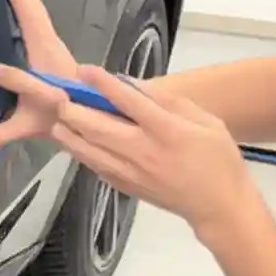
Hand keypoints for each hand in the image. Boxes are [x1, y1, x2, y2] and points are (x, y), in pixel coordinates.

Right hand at [0, 0, 79, 161]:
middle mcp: (51, 48)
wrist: (90, 115)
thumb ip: (0, 135)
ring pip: (38, 11)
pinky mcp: (52, 44)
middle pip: (35, 13)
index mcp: (43, 64)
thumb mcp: (28, 126)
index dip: (18, 5)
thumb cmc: (60, 117)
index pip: (30, 29)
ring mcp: (53, 44)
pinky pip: (38, 16)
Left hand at [53, 65, 265, 239]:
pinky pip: (95, 166)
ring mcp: (130, 172)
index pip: (128, 101)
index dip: (103, 84)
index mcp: (166, 131)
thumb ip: (169, 102)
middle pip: (97, 127)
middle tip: (59, 96)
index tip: (84, 70)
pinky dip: (80, 152)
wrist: (217, 205)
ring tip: (58, 118)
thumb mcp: (205, 121)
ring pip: (88, 150)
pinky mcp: (123, 186)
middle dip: (74, 110)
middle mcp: (142, 151)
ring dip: (68, 133)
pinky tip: (72, 141)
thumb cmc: (217, 157)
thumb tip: (133, 85)